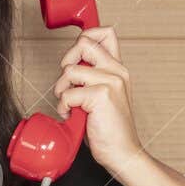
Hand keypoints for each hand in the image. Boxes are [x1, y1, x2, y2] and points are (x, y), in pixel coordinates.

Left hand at [50, 24, 144, 173]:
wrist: (123, 153)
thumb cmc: (109, 129)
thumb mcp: (102, 96)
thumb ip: (92, 78)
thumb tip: (69, 66)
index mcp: (117, 69)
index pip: (104, 32)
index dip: (84, 37)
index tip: (74, 57)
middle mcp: (116, 71)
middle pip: (83, 43)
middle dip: (65, 62)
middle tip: (68, 84)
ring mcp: (110, 81)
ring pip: (69, 70)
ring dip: (61, 90)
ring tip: (70, 106)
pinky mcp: (101, 95)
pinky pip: (68, 93)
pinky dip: (64, 107)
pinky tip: (74, 116)